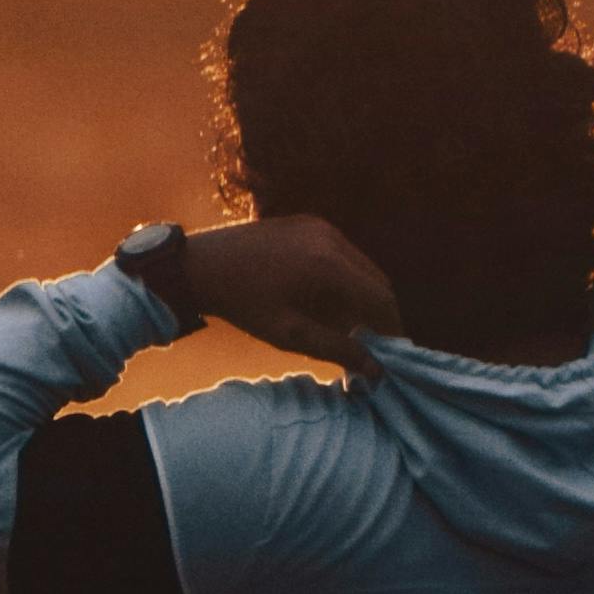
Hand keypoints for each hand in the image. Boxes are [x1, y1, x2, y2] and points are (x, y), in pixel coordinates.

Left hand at [178, 213, 404, 371]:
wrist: (201, 264)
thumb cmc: (242, 303)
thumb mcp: (289, 334)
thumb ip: (336, 349)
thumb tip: (375, 370)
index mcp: (328, 263)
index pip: (380, 297)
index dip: (391, 329)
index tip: (390, 354)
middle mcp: (331, 237)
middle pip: (377, 279)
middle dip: (379, 314)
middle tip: (372, 345)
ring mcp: (321, 225)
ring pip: (362, 266)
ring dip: (363, 296)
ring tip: (349, 327)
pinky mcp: (310, 223)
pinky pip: (343, 253)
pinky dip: (346, 278)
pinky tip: (330, 302)